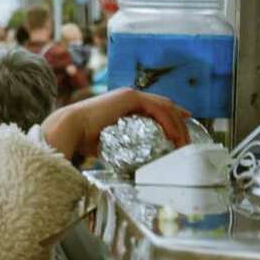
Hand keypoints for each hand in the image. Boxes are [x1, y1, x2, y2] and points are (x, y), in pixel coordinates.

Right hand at [40, 87, 190, 163]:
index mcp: (124, 104)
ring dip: (178, 125)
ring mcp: (131, 95)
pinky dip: (169, 122)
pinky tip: (174, 136)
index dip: (171, 116)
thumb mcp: (109, 143)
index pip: (155, 107)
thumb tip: (128, 164)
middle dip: (180, 121)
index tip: (182, 128)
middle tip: (188, 139)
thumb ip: (120, 148)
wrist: (71, 128)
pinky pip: (158, 109)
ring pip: (165, 107)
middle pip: (164, 106)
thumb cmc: (83, 139)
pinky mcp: (131, 97)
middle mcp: (129, 96)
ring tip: (183, 143)